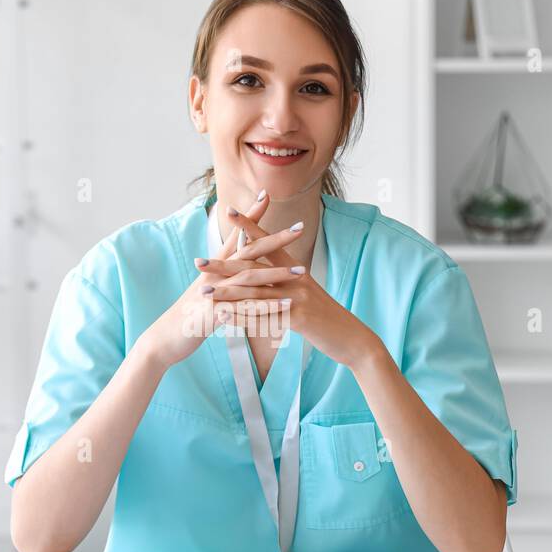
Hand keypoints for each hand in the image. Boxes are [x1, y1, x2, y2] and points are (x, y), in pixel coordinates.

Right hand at [138, 190, 299, 367]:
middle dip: (275, 239)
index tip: (266, 195)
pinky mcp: (215, 314)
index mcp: (215, 267)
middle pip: (247, 251)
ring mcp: (214, 293)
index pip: (236, 236)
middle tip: (300, 227)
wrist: (165, 338)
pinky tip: (286, 306)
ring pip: (249, 278)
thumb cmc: (190, 314)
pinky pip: (246, 309)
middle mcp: (215, 275)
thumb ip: (223, 274)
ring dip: (276, 274)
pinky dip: (267, 307)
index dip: (250, 215)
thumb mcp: (207, 289)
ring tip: (301, 270)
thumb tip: (237, 262)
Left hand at [213, 205, 381, 369]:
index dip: (250, 226)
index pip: (269, 242)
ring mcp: (298, 298)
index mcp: (297, 270)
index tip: (230, 212)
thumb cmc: (327, 318)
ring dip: (227, 294)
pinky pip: (265, 317)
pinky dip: (243, 318)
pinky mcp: (300, 319)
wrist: (353, 339)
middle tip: (198, 261)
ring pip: (256, 293)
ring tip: (203, 292)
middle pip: (255, 268)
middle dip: (224, 264)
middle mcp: (297, 279)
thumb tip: (271, 271)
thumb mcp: (309, 293)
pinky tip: (224, 318)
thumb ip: (289, 280)